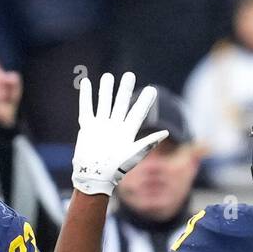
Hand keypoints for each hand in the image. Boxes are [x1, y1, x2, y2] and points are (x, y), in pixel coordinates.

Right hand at [72, 72, 167, 195]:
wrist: (95, 176)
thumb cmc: (116, 169)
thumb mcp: (135, 154)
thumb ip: (149, 142)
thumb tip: (166, 133)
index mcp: (128, 132)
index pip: (138, 112)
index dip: (145, 101)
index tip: (151, 89)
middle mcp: (115, 126)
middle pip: (121, 103)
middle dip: (125, 89)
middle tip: (129, 75)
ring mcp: (101, 126)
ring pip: (104, 103)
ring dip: (106, 90)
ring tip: (108, 76)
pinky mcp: (88, 127)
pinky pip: (87, 108)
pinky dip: (86, 96)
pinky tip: (86, 83)